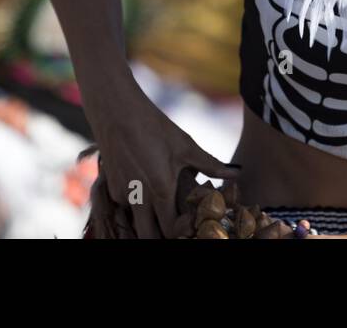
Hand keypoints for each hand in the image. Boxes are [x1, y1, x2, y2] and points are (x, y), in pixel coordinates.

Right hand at [93, 89, 237, 237]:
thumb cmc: (154, 126)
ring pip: (135, 221)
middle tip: (175, 227)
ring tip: (160, 206)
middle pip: (147, 235)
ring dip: (146, 220)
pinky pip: (124, 205)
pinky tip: (144, 187)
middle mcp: (138, 198)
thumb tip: (236, 173)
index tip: (189, 227)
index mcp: (160, 190)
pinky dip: (135, 203)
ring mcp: (121, 194)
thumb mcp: (185, 145)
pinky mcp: (110, 187)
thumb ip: (210, 165)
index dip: (181, 232)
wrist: (116, 110)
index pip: (170, 230)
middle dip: (160, 235)